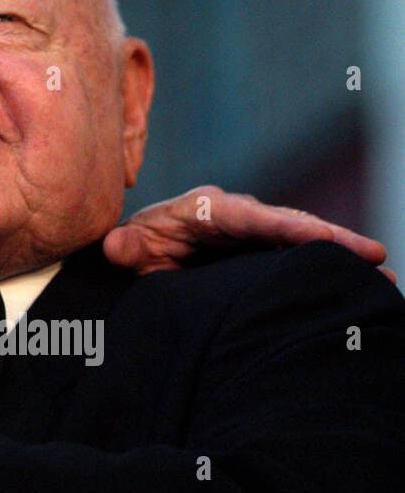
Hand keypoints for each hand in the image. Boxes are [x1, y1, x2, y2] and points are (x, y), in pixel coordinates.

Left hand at [103, 185, 394, 283]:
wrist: (143, 247)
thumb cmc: (139, 245)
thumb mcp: (130, 246)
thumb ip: (126, 247)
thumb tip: (115, 246)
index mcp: (206, 209)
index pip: (251, 216)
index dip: (287, 226)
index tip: (323, 236)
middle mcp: (240, 214)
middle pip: (290, 224)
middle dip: (332, 240)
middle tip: (375, 257)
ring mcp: (257, 230)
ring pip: (303, 239)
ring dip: (342, 254)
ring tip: (383, 275)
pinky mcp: (266, 247)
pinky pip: (300, 253)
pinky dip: (330, 265)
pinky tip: (365, 284)